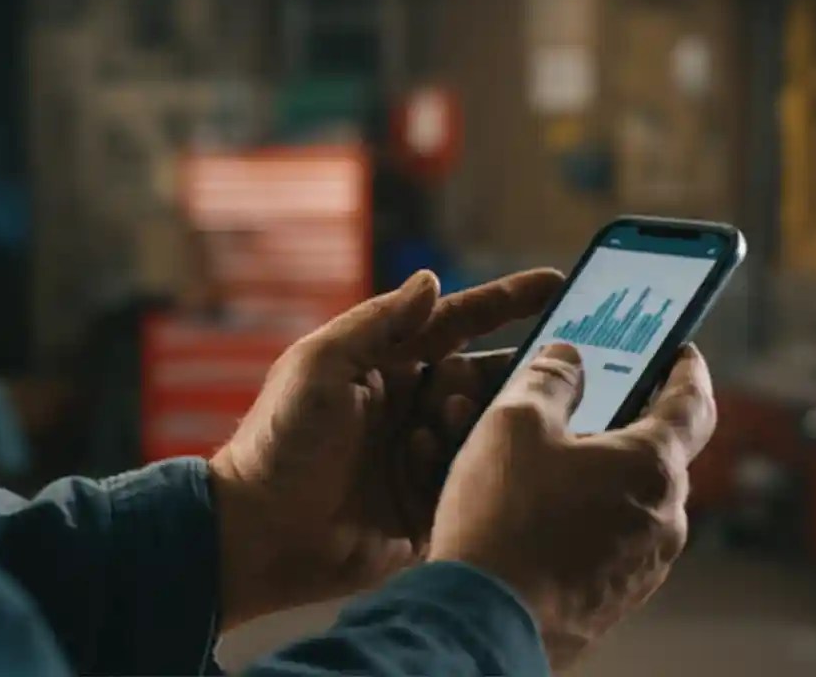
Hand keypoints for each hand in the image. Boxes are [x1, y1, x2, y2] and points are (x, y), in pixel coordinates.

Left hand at [209, 269, 563, 628]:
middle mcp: (410, 405)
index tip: (557, 285)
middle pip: (482, 377)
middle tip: (533, 373)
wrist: (258, 534)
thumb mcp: (320, 365)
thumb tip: (431, 281)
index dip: (507, 302)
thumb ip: (377, 323)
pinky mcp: (429, 505)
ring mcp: (422, 456)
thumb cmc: (279, 440)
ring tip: (448, 422)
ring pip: (484, 428)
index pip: (458, 323)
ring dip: (479, 421)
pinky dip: (466, 470)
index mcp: (385, 364)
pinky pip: (472, 480)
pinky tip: (442, 465)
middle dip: (509, 373)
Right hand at [428, 342, 715, 668]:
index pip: (693, 404)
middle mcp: (665, 518)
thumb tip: (568, 357)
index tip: (681, 351)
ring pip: (633, 500)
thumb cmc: (504, 519)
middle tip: (592, 400)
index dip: (687, 369)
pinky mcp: (617, 598)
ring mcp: (645, 564)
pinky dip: (589, 518)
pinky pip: (613, 541)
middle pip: (659, 454)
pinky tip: (542, 518)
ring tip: (551, 465)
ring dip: (603, 476)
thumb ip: (549, 377)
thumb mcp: (513, 423)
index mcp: (653, 466)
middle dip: (628, 423)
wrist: (485, 622)